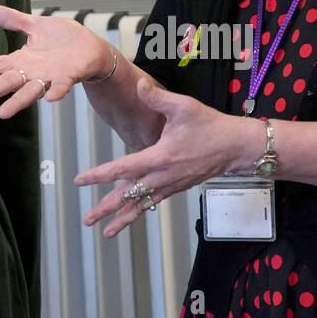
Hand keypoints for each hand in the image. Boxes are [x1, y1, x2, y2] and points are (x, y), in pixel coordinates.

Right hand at [0, 5, 114, 118]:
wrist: (92, 50)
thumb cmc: (63, 40)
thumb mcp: (36, 25)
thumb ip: (13, 20)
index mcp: (22, 60)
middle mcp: (33, 72)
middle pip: (8, 82)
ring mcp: (50, 76)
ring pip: (31, 90)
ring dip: (18, 101)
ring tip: (3, 113)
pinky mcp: (69, 75)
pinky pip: (62, 85)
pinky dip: (56, 91)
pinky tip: (50, 98)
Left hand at [74, 78, 258, 237]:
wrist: (236, 146)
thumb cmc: (210, 125)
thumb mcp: (184, 106)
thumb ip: (157, 97)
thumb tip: (138, 85)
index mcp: (160, 157)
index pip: (123, 168)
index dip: (99, 175)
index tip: (80, 180)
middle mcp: (163, 176)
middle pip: (129, 196)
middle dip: (106, 208)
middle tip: (87, 220)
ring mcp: (170, 185)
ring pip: (141, 205)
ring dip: (122, 219)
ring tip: (104, 232)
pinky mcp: (177, 188)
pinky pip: (154, 203)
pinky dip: (140, 212)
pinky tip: (129, 218)